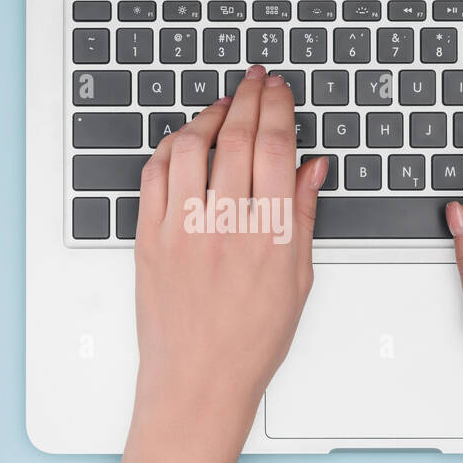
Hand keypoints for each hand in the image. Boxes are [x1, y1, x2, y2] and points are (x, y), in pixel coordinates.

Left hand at [129, 64, 327, 462]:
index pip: (277, 147)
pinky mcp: (149, 238)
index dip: (278, 107)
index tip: (280, 89)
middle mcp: (226, 226)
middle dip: (249, 97)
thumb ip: (304, 217)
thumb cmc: (250, 341)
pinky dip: (169, 148)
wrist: (198, 382)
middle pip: (238, 137)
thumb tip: (312, 167)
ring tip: (222, 106)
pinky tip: (184, 141)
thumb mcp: (297, 280)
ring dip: (208, 115)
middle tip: (256, 79)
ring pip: (191, 146)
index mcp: (271, 236)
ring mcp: (182, 230)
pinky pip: (154, 175)